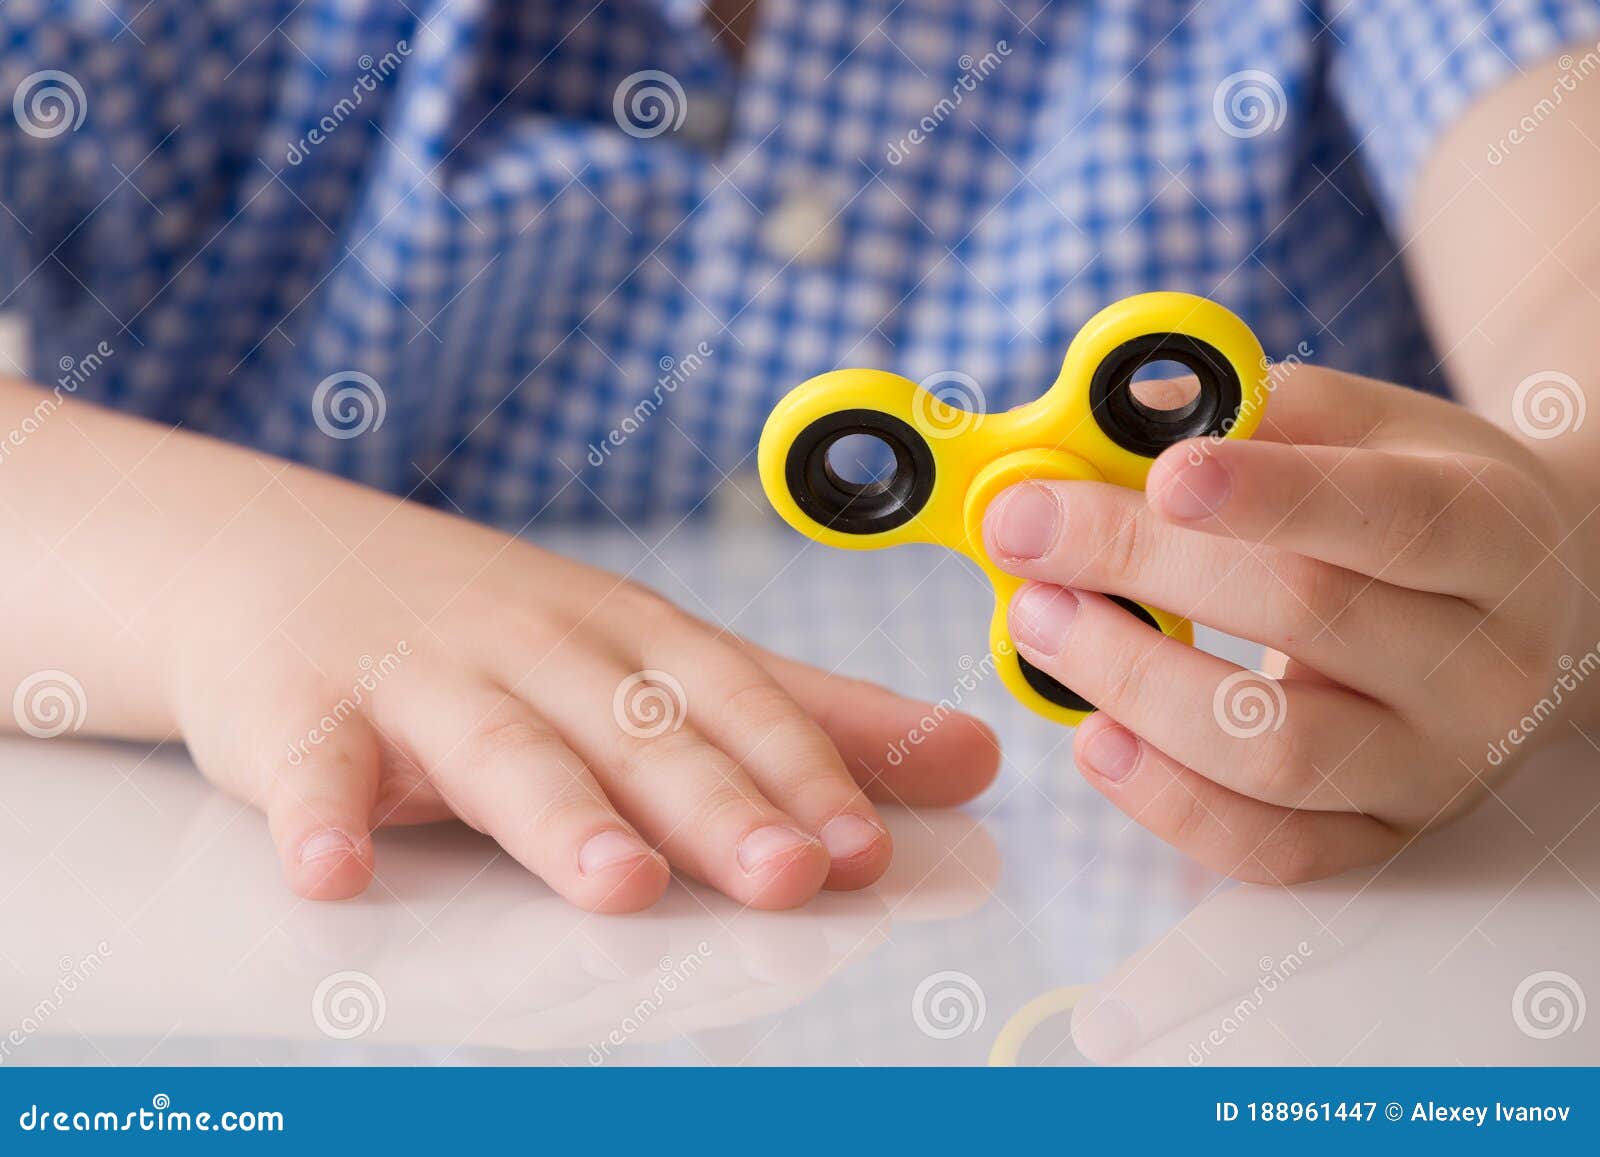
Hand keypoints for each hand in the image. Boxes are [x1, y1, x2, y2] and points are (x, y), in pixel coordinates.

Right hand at [165, 466, 997, 911]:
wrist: (291, 554)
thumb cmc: (503, 629)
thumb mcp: (659, 657)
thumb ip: (810, 719)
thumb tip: (974, 763)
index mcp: (635, 643)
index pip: (734, 706)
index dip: (803, 774)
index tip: (867, 848)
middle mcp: (545, 654)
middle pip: (637, 734)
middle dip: (716, 805)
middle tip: (787, 874)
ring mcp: (423, 679)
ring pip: (500, 752)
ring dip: (560, 818)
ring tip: (617, 884)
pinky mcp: (305, 713)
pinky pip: (313, 769)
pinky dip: (322, 815)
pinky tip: (335, 870)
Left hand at [982, 364, 1588, 882]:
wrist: (1529, 613)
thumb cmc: (1420, 503)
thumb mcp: (1374, 429)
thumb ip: (1256, 413)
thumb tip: (1114, 419)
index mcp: (1495, 533)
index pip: (1389, 515)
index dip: (1268, 495)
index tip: (1158, 474)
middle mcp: (1485, 665)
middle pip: (1309, 617)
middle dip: (1142, 566)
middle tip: (1027, 529)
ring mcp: (1436, 769)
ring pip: (1276, 752)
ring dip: (1133, 684)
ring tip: (1040, 621)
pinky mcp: (1382, 840)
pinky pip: (1268, 848)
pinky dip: (1165, 800)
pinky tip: (1094, 735)